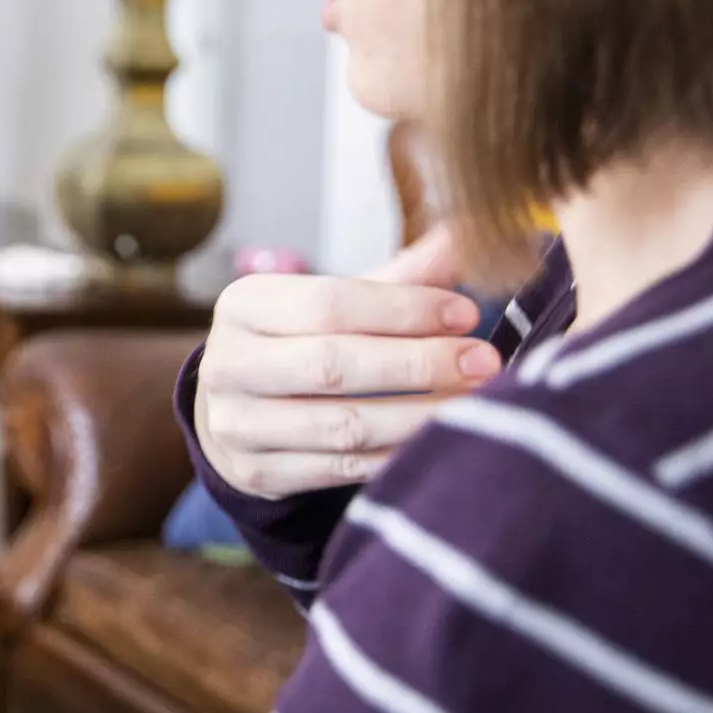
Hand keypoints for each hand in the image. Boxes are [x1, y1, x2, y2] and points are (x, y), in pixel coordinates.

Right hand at [196, 224, 502, 498]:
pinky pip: (341, 469)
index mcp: (242, 305)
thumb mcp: (328, 303)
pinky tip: (439, 441)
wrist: (235, 412)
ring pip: (342, 425)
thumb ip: (394, 279)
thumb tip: (461, 238)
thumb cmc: (296, 345)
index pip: (330, 303)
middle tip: (484, 361)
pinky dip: (397, 457)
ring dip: (419, 415)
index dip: (404, 309)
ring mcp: (236, 425)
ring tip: (474, 403)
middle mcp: (228, 364)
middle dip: (419, 363)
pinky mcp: (256, 474)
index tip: (465, 314)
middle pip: (334, 364)